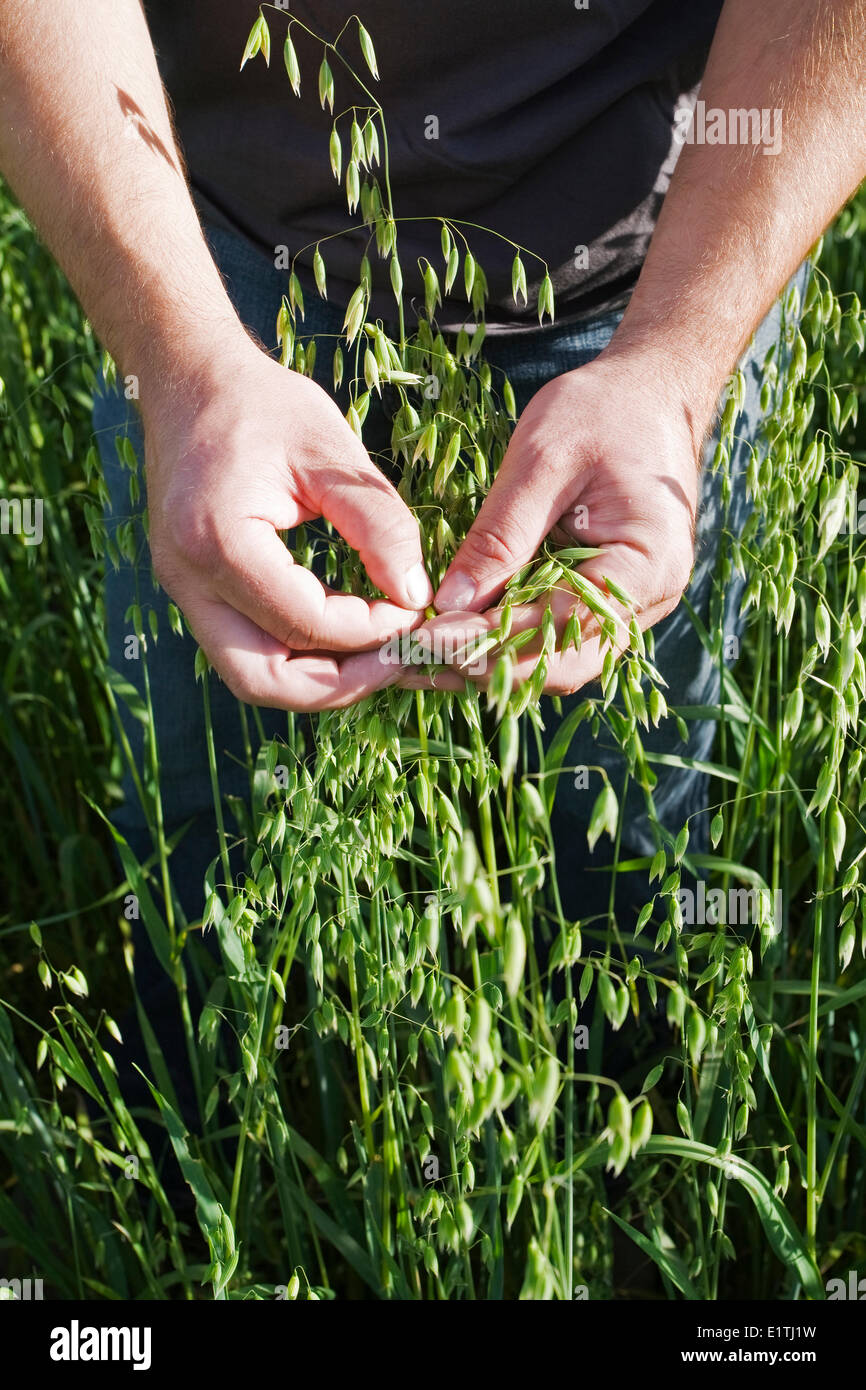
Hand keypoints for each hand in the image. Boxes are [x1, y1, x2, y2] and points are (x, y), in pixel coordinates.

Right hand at [143, 335, 432, 709]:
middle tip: (401, 663)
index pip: (304, 623)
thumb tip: (416, 595)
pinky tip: (349, 636)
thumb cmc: (262, 404)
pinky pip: (248, 648)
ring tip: (381, 657)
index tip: (415, 609)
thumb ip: (379, 525)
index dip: (369, 630)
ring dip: (320, 680)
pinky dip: (300, 656)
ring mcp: (183, 591)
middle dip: (341, 684)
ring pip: (252, 676)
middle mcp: (188, 579)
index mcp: (219, 540)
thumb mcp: (332, 452)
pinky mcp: (195, 592)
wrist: (190, 379)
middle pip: (264, 680)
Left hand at [397, 347, 705, 695]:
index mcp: (646, 566)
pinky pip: (558, 637)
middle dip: (483, 667)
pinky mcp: (612, 600)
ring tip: (422, 658)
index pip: (556, 626)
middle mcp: (650, 601)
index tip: (421, 639)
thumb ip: (500, 535)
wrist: (653, 391)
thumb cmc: (603, 410)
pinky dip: (509, 642)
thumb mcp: (542, 460)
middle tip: (410, 661)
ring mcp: (635, 607)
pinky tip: (457, 637)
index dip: (485, 640)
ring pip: (557, 662)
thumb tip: (450, 603)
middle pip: (560, 664)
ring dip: (491, 664)